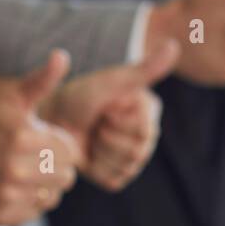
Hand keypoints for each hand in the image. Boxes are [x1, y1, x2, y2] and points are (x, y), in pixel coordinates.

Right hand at [0, 50, 81, 225]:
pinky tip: (11, 187)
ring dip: (43, 186)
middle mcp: (15, 170)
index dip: (58, 146)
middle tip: (32, 158)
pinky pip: (35, 212)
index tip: (38, 141)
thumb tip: (63, 56)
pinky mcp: (1, 216)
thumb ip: (41, 80)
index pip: (71, 154)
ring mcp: (7, 195)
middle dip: (54, 166)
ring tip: (21, 173)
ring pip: (53, 197)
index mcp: (23, 138)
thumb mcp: (12, 100)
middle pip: (66, 177)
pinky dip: (27, 202)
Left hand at [41, 40, 178, 190]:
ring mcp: (131, 159)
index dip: (117, 119)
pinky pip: (112, 179)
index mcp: (148, 112)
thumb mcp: (113, 82)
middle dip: (107, 135)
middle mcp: (145, 137)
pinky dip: (95, 168)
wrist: (51, 118)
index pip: (143, 129)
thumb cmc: (80, 96)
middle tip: (95, 122)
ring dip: (100, 150)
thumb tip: (174, 45)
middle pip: (136, 151)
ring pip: (125, 166)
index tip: (105, 106)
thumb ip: (146, 68)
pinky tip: (88, 153)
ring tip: (91, 136)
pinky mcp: (115, 176)